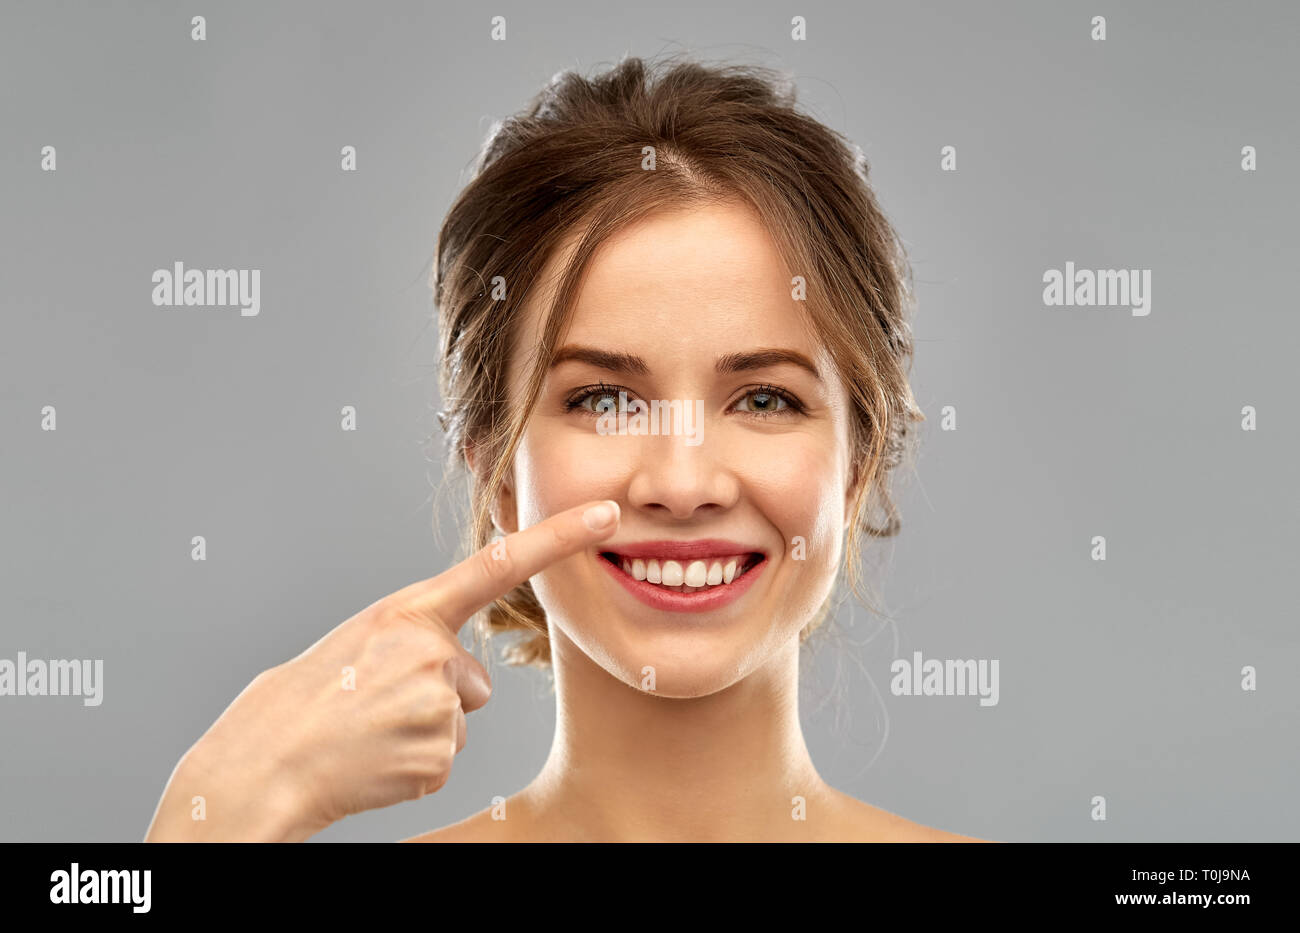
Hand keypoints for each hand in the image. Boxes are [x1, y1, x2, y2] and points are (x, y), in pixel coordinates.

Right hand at [144, 499, 620, 840]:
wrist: (262, 764)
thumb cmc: (305, 701)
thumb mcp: (359, 644)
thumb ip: (418, 641)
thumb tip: (466, 681)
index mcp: (406, 612)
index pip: (499, 564)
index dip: (559, 537)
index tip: (607, 516)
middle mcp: (429, 650)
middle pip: (471, 678)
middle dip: (434, 696)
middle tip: (369, 706)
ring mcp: (435, 703)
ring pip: (457, 720)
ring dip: (420, 732)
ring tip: (365, 733)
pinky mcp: (437, 754)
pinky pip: (445, 759)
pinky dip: (412, 766)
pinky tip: (372, 760)